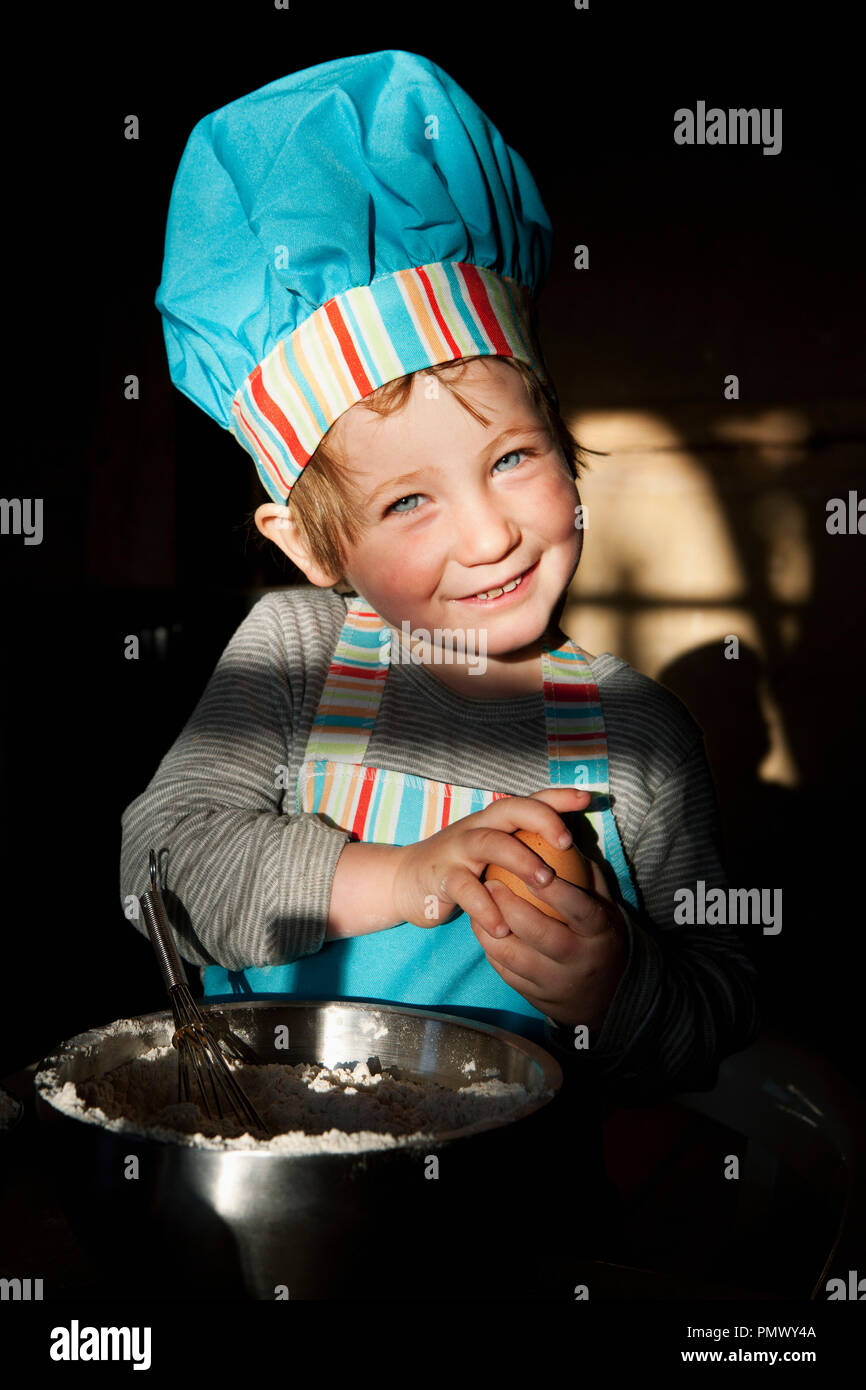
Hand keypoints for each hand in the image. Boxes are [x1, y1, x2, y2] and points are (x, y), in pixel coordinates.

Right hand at [390, 788, 591, 931]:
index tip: (585, 799)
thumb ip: (523, 848)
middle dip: (541, 821)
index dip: (557, 798)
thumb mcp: (492, 853)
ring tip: (545, 882)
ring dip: (520, 860)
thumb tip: (575, 854)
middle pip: (509, 810)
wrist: (404, 882)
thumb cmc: (461, 868)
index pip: (528, 800)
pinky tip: (503, 928)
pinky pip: (465, 889)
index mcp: (494, 821)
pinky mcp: (440, 877)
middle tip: (567, 843)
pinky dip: (485, 907)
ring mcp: (456, 850)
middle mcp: (477, 827)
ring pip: (489, 843)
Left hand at [472, 858, 627, 1034]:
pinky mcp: (535, 997)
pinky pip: (504, 971)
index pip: (578, 908)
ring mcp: (555, 982)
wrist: (608, 998)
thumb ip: (588, 877)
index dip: (554, 889)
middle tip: (489, 881)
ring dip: (489, 927)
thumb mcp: (607, 909)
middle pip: (539, 932)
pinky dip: (489, 948)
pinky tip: (482, 927)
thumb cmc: (602, 938)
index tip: (532, 867)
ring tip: (479, 903)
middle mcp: (579, 960)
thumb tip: (563, 840)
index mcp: (599, 933)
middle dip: (509, 905)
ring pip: (513, 956)